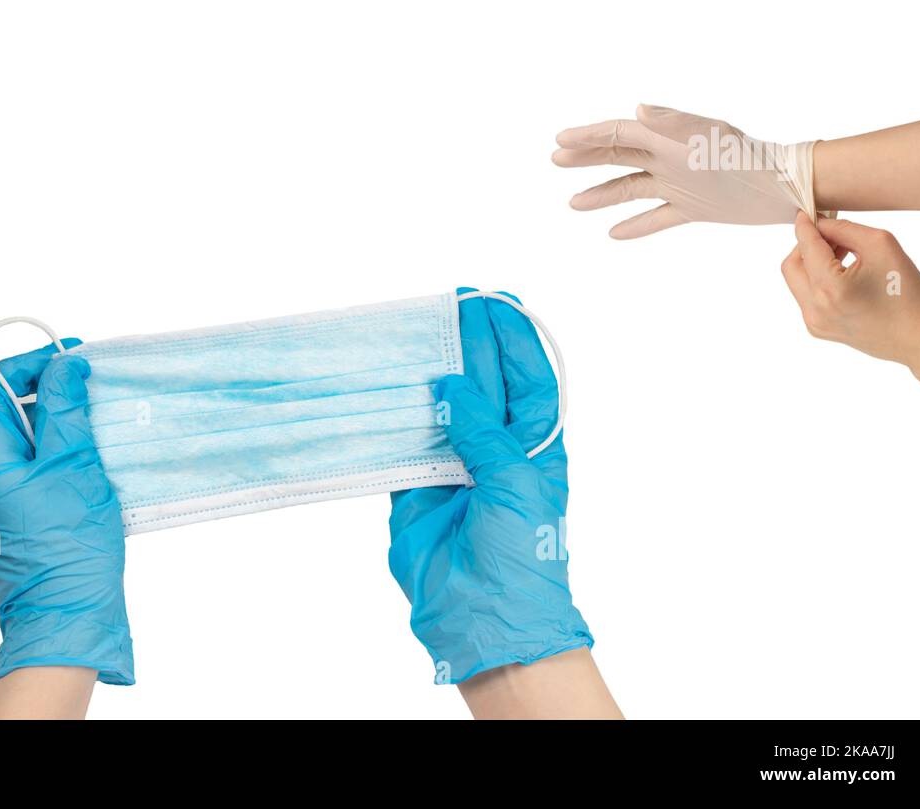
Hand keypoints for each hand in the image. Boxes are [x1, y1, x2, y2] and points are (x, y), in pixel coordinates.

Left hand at [0, 342, 133, 685]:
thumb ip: (63, 409)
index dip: (25, 364)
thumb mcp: (73, 466)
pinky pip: (19, 473)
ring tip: (92, 431)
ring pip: (12, 444)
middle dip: (43, 395)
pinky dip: (48, 459)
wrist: (66, 620)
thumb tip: (62, 365)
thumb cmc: (69, 549)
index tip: (69, 360)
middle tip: (88, 392)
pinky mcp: (1, 522)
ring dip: (50, 428)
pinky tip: (83, 467)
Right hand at [388, 290, 591, 684]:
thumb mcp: (514, 479)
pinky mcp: (416, 487)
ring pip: (440, 406)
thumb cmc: (521, 553)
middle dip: (468, 343)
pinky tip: (383, 384)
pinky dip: (393, 414)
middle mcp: (496, 448)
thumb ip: (483, 428)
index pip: (528, 377)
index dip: (511, 337)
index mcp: (537, 444)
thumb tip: (451, 386)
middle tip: (448, 304)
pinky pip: (402, 440)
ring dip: (428, 373)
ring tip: (413, 333)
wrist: (485, 617)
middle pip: (482, 382)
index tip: (492, 302)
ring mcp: (455, 465)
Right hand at [553, 104, 817, 237]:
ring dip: (602, 195)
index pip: (618, 135)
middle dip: (586, 158)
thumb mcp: (709, 138)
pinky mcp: (693, 208)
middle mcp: (668, 159)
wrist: (782, 185)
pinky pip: (657, 217)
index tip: (560, 140)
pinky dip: (636, 225)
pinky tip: (614, 234)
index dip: (588, 137)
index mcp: (668, 138)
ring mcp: (678, 184)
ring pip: (630, 190)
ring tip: (574, 203)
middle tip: (557, 159)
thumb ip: (674, 123)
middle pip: (618, 157)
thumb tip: (637, 110)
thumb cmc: (748, 158)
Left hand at [783, 213, 919, 396]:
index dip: (804, 226)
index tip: (805, 213)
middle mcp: (816, 308)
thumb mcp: (881, 246)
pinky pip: (806, 297)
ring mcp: (814, 322)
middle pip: (791, 265)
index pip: (806, 246)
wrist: (919, 335)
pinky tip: (842, 275)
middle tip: (831, 235)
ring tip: (841, 254)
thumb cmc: (907, 290)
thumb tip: (820, 224)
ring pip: (797, 281)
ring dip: (812, 263)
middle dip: (806, 245)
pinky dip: (817, 281)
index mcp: (831, 288)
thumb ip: (844, 229)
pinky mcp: (818, 329)